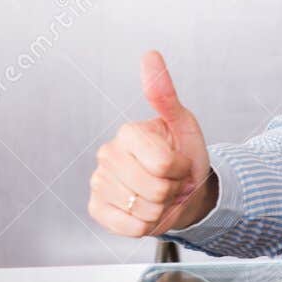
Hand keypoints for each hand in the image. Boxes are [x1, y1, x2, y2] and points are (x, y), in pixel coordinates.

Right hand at [89, 51, 213, 237]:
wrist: (182, 190)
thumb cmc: (184, 156)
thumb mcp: (183, 125)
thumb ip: (165, 94)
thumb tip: (150, 54)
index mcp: (127, 133)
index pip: (164, 165)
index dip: (181, 169)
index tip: (179, 163)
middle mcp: (107, 155)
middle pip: (155, 189)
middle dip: (173, 190)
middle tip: (172, 182)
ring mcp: (99, 183)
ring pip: (145, 210)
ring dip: (163, 208)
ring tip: (162, 195)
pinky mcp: (97, 209)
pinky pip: (130, 227)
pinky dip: (147, 224)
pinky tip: (146, 210)